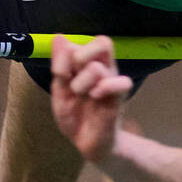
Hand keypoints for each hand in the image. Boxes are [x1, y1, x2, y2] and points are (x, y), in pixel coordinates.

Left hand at [50, 35, 133, 164]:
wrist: (87, 144)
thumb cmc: (76, 116)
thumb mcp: (60, 91)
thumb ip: (60, 66)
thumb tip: (59, 37)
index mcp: (87, 66)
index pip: (82, 43)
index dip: (67, 53)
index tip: (60, 72)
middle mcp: (103, 70)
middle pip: (103, 42)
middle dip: (81, 55)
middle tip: (73, 74)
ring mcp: (112, 83)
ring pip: (99, 67)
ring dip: (82, 82)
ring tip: (80, 95)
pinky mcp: (119, 98)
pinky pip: (122, 82)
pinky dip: (105, 87)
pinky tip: (95, 96)